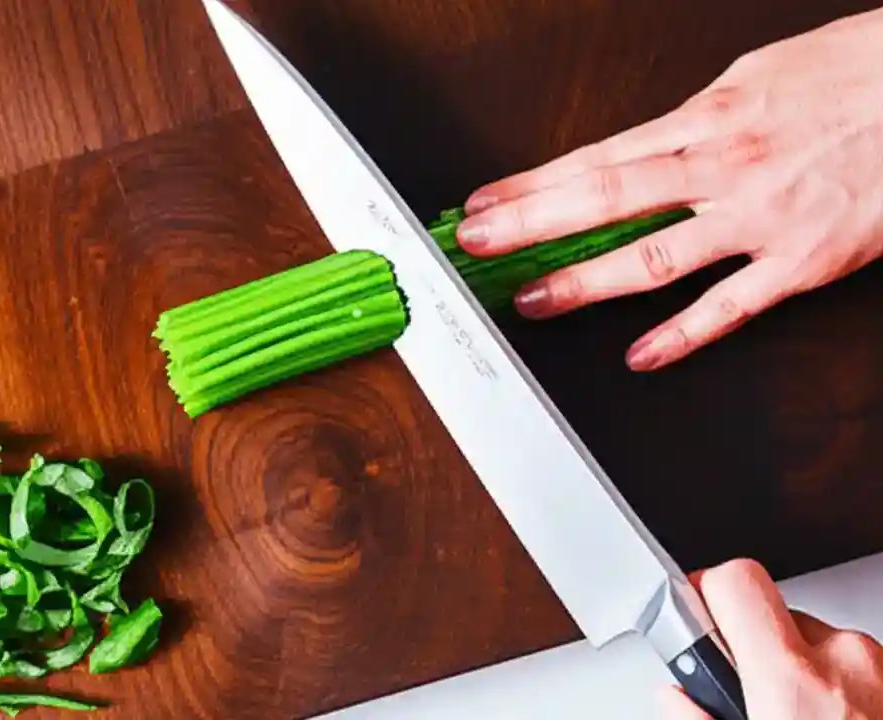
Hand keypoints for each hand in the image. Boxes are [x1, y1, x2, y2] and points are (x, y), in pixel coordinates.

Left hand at [457, 9, 882, 370]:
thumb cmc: (857, 73)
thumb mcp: (758, 77)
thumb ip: (695, 120)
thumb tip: (641, 147)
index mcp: (707, 118)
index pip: (595, 157)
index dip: (531, 186)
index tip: (483, 204)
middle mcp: (723, 167)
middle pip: (604, 201)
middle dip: (530, 226)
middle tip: (476, 247)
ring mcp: (760, 217)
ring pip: (655, 257)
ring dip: (585, 282)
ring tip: (534, 300)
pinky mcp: (803, 260)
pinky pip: (731, 306)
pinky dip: (682, 335)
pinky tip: (640, 356)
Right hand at [659, 560, 882, 718]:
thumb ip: (702, 719)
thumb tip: (677, 696)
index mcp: (793, 681)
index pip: (734, 581)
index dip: (704, 588)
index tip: (691, 611)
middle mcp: (843, 658)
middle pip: (772, 612)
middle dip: (753, 646)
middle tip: (751, 694)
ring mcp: (879, 664)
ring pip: (814, 638)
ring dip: (798, 668)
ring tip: (798, 715)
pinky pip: (850, 659)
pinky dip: (836, 684)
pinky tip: (831, 717)